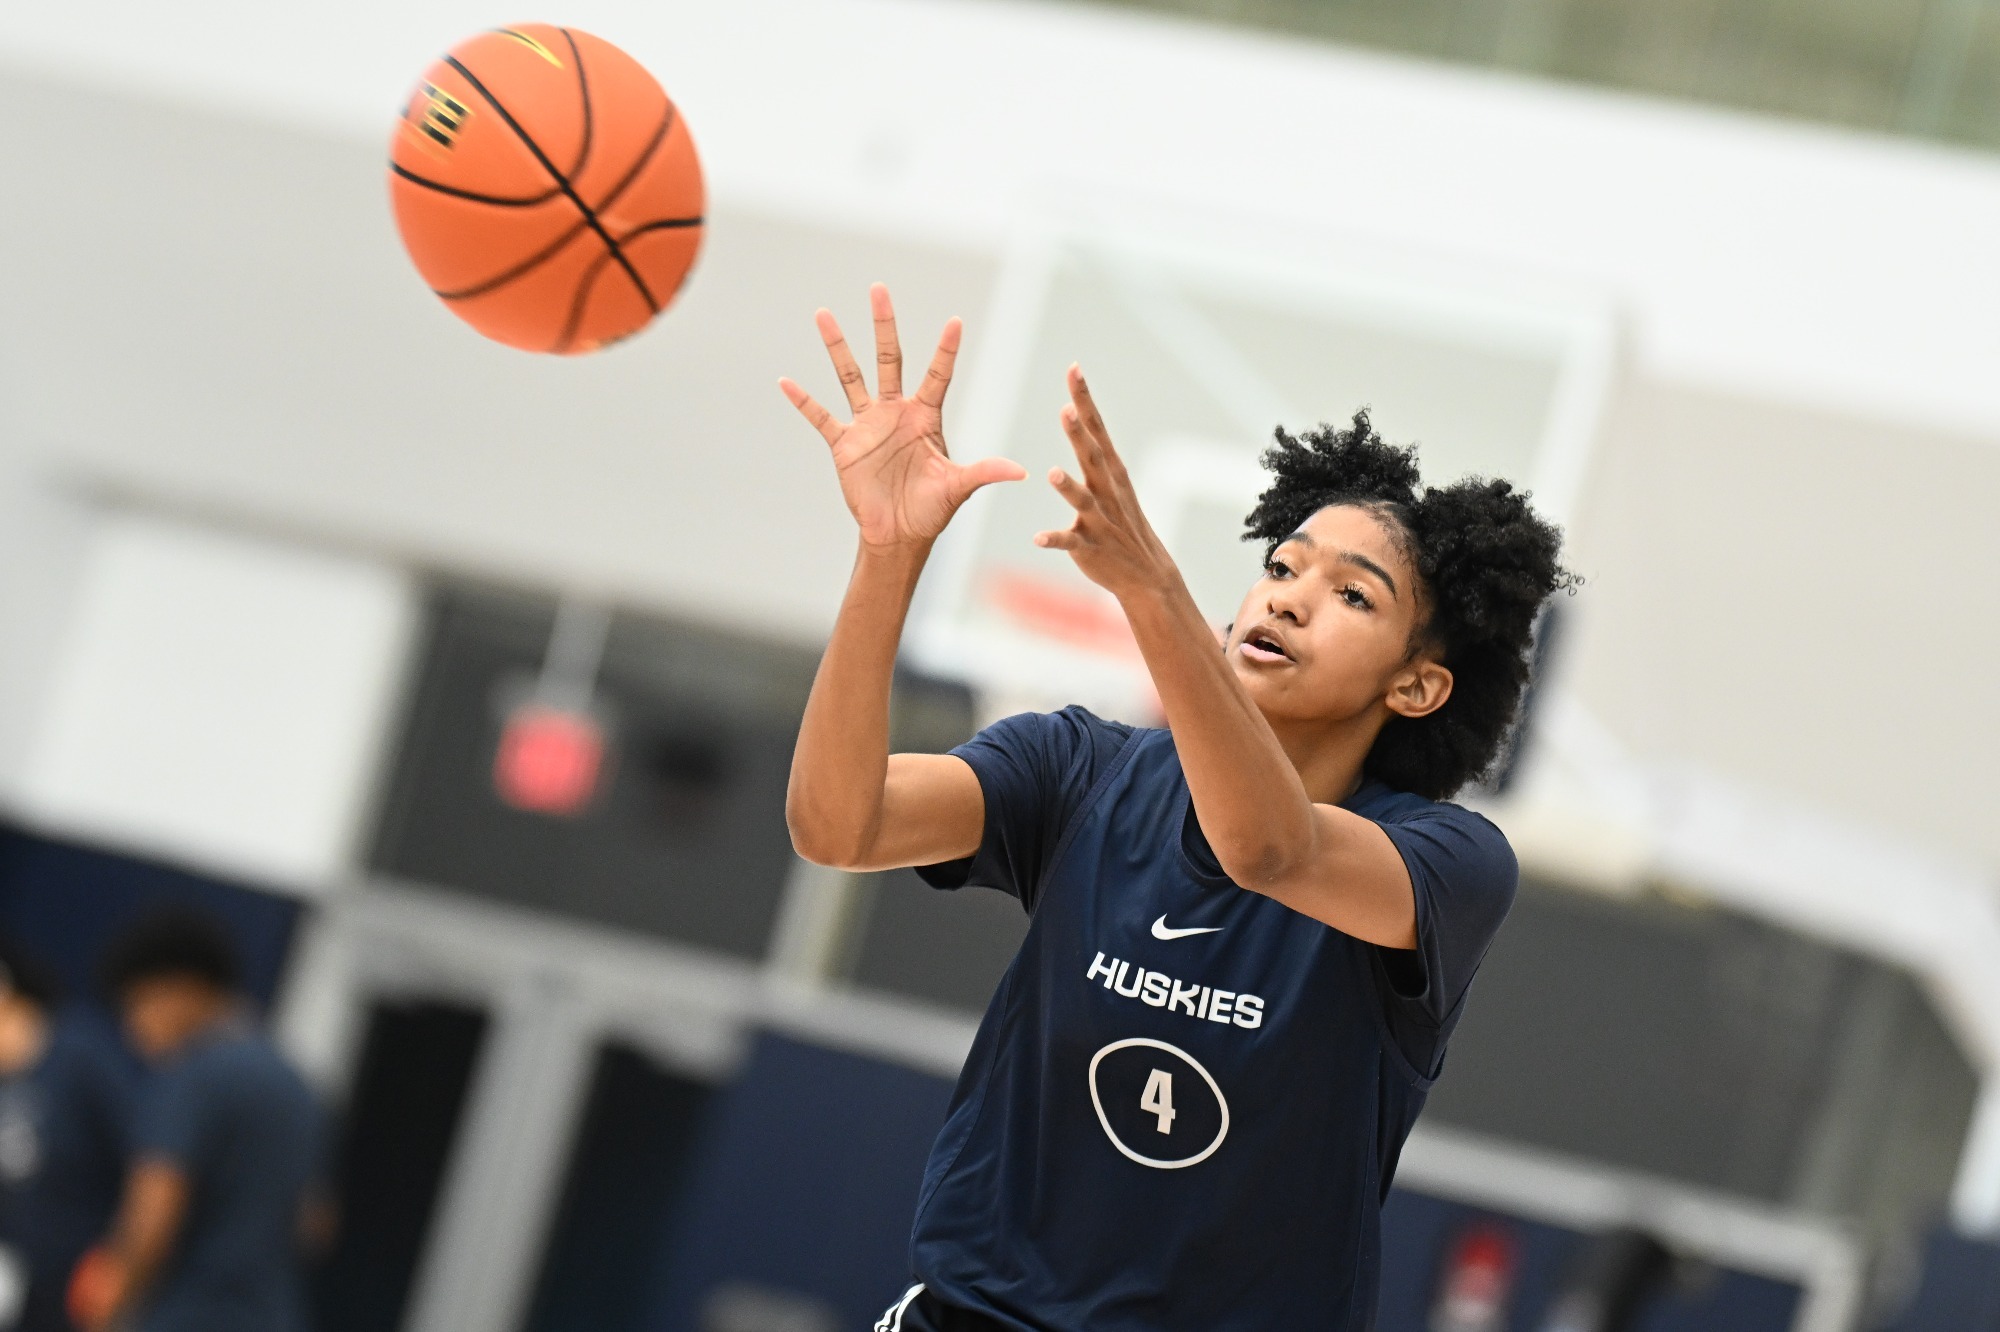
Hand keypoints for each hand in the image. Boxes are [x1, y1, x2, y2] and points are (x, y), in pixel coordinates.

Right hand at [781, 284, 1024, 548]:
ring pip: (851, 377)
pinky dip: (803, 401)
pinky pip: (821, 418)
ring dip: (837, 347)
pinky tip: (786, 382)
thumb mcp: (958, 487)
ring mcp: (868, 425)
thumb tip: (1021, 471)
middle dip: (884, 325)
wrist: (898, 535)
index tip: (956, 322)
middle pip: (889, 358)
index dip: (947, 350)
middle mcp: (896, 412)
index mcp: (926, 417)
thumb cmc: (931, 510)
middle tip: (879, 289)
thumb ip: (984, 472)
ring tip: (823, 314)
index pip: (938, 375)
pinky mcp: (845, 445)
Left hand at [1035, 366, 1182, 601]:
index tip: (1073, 369)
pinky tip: (1038, 538)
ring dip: (1068, 488)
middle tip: (1067, 410)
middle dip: (1080, 434)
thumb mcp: (1111, 481)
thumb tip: (1075, 410)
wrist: (1146, 573)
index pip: (1097, 428)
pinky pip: (1070, 543)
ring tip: (1053, 473)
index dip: (1085, 399)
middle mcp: (1106, 491)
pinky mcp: (1090, 548)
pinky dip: (1054, 540)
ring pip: (1082, 500)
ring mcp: (1100, 520)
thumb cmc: (1122, 521)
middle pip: (1092, 457)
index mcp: (1110, 472)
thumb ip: (1093, 449)